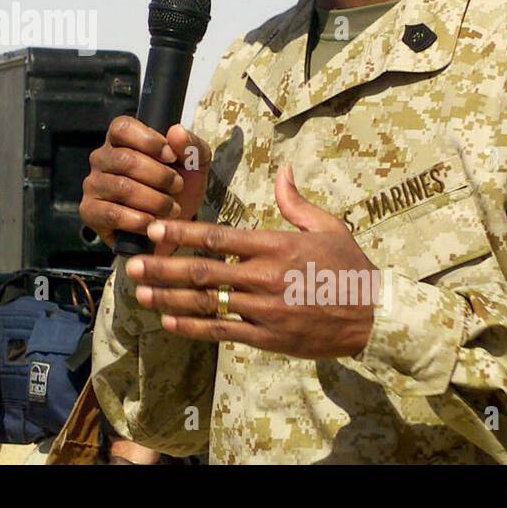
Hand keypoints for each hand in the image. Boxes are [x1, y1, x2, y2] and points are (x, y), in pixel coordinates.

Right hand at [80, 116, 211, 254]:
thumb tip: (176, 132)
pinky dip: (138, 220)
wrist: (172, 226)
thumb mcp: (194, 163)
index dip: (148, 141)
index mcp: (121, 139)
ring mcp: (93, 184)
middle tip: (177, 186)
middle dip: (159, 175)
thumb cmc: (177, 188)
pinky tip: (152, 222)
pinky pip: (111, 213)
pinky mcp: (90, 211)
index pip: (122, 128)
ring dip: (153, 200)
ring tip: (171, 208)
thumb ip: (190, 145)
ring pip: (121, 187)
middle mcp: (102, 158)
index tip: (171, 156)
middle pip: (125, 159)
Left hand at [126, 167, 377, 358]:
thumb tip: (282, 170)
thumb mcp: (328, 226)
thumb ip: (296, 201)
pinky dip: (192, 326)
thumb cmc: (350, 267)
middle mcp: (263, 276)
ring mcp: (263, 309)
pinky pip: (221, 331)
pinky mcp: (267, 337)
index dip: (181, 232)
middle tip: (131, 263)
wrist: (375, 316)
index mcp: (275, 245)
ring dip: (167, 296)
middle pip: (201, 270)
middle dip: (162, 266)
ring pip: (205, 302)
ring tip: (138, 291)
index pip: (218, 237)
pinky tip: (167, 320)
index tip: (153, 229)